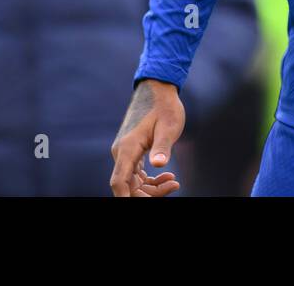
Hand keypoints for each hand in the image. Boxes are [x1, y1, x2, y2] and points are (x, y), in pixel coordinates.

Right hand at [110, 79, 185, 196]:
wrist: (158, 88)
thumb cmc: (164, 107)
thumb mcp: (168, 127)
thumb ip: (162, 147)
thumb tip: (158, 164)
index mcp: (127, 148)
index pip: (119, 182)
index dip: (126, 198)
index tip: (136, 205)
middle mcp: (122, 152)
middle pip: (127, 186)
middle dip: (148, 194)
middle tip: (174, 185)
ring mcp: (125, 152)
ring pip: (132, 181)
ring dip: (151, 187)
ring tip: (173, 181)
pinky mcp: (132, 150)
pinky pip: (136, 173)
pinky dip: (150, 178)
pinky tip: (167, 175)